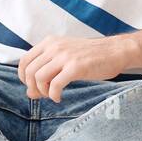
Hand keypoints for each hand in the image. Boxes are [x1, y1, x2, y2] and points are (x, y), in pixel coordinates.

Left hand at [17, 35, 135, 101]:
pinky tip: (59, 98)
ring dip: (43, 92)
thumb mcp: (66, 56)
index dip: (24, 78)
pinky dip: (54, 95)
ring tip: (52, 95)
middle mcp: (55, 47)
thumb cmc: (92, 55)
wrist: (117, 50)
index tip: (33, 86)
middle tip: (43, 94)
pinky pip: (55, 85)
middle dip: (33, 88)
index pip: (24, 61)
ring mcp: (65, 56)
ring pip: (39, 78)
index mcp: (50, 42)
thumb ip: (47, 70)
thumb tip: (30, 93)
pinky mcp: (76, 67)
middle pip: (30, 72)